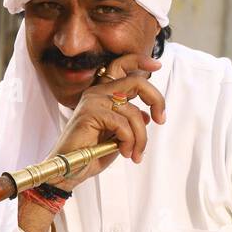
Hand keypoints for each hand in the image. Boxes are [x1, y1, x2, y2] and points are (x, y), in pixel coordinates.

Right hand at [48, 53, 165, 190]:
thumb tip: (147, 116)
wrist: (70, 170)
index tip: (157, 66)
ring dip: (140, 137)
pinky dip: (128, 141)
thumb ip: (129, 122)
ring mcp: (93, 101)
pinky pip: (123, 124)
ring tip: (135, 153)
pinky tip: (124, 152)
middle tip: (161, 120)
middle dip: (156, 99)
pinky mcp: (90, 113)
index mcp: (102, 93)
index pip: (121, 66)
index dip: (140, 62)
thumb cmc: (90, 154)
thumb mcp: (117, 136)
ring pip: (133, 112)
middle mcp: (97, 92)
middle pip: (136, 82)